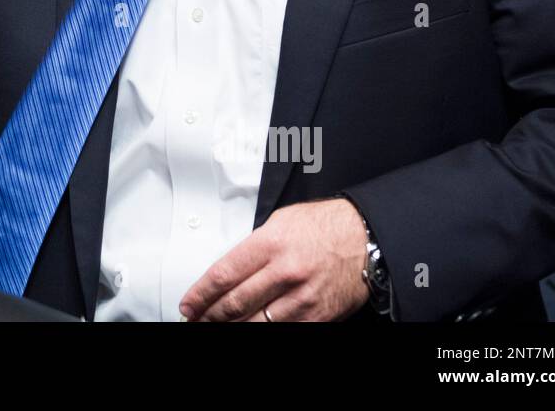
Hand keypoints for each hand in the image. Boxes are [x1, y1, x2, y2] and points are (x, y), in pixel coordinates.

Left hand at [179, 198, 368, 321]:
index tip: (188, 305)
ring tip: (217, 326)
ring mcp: (301, 297)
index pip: (223, 275)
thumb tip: (227, 272)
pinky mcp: (317, 316)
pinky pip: (283, 330)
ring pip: (255, 321)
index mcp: (270, 244)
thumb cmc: (324, 227)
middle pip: (235, 303)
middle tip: (196, 320)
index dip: (200, 295)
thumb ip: (252, 248)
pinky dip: (263, 330)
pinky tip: (249, 327)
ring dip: (231, 326)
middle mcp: (284, 272)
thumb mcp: (279, 223)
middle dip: (210, 315)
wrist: (365, 238)